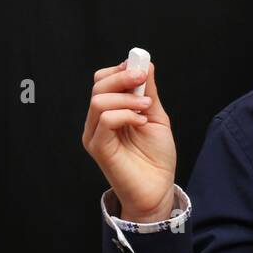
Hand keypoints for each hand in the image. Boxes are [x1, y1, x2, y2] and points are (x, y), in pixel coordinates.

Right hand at [82, 58, 176, 220]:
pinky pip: (105, 120)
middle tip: (143, 80)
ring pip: (99, 100)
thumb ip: (148, 92)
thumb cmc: (156, 156)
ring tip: (147, 109)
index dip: (120, 70)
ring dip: (128, 98)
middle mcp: (97, 122)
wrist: (157, 188)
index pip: (102, 81)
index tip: (142, 70)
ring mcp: (95, 135)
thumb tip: (145, 63)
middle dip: (123, 77)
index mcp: (110, 112)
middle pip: (98, 85)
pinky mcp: (98, 148)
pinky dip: (126, 114)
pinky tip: (141, 122)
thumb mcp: (156, 116)